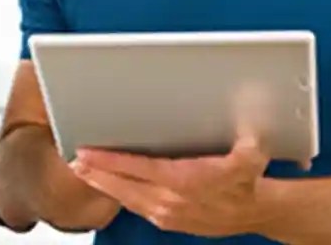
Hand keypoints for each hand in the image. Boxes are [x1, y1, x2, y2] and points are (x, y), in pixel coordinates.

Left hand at [70, 134, 270, 236]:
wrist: (256, 212)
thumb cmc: (248, 180)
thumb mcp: (253, 152)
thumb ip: (247, 134)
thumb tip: (246, 109)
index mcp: (186, 180)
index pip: (140, 168)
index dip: (111, 160)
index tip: (90, 152)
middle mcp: (172, 200)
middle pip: (125, 186)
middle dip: (97, 172)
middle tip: (74, 159)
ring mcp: (168, 214)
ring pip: (126, 198)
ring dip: (103, 184)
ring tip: (82, 170)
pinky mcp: (168, 221)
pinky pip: (135, 207)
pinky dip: (118, 195)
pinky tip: (107, 186)